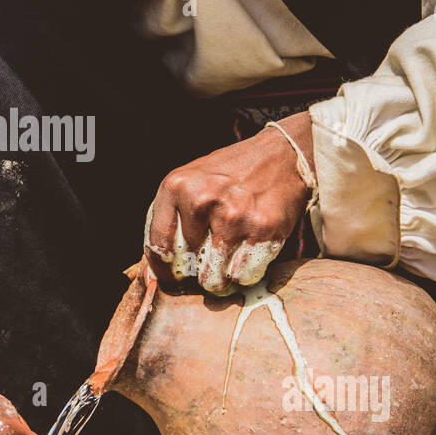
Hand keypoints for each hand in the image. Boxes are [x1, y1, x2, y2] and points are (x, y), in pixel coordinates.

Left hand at [144, 111, 314, 296]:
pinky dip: (246, 273)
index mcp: (176, 186)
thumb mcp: (191, 182)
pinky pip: (244, 276)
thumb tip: (153, 274)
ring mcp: (233, 216)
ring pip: (214, 279)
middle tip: (212, 254)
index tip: (171, 278)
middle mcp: (202, 200)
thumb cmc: (230, 175)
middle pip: (187, 266)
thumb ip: (169, 219)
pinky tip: (249, 252)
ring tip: (230, 255)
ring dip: (222, 276)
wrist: (282, 155)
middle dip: (198, 267)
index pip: (157, 246)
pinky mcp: (263, 229)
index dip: (162, 270)